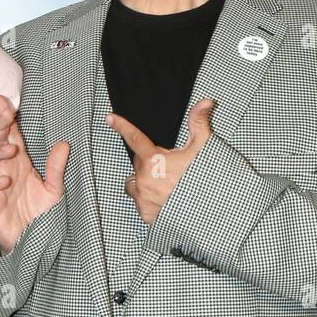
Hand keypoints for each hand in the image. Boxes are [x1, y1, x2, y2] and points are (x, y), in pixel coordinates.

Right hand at [0, 94, 68, 254]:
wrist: (32, 241)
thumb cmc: (40, 213)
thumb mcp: (55, 189)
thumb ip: (56, 168)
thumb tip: (63, 144)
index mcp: (20, 162)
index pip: (10, 134)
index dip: (5, 117)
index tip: (2, 100)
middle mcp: (5, 169)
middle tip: (6, 114)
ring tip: (11, 150)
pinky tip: (4, 180)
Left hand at [107, 99, 214, 223]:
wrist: (207, 212)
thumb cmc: (203, 179)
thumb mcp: (203, 149)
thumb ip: (199, 123)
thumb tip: (205, 101)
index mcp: (153, 160)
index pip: (134, 138)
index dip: (121, 126)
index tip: (109, 118)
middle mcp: (143, 179)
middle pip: (138, 164)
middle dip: (150, 163)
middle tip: (170, 168)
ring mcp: (143, 198)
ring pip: (136, 184)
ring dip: (146, 183)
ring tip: (166, 186)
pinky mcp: (146, 215)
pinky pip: (141, 203)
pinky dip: (150, 200)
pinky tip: (166, 201)